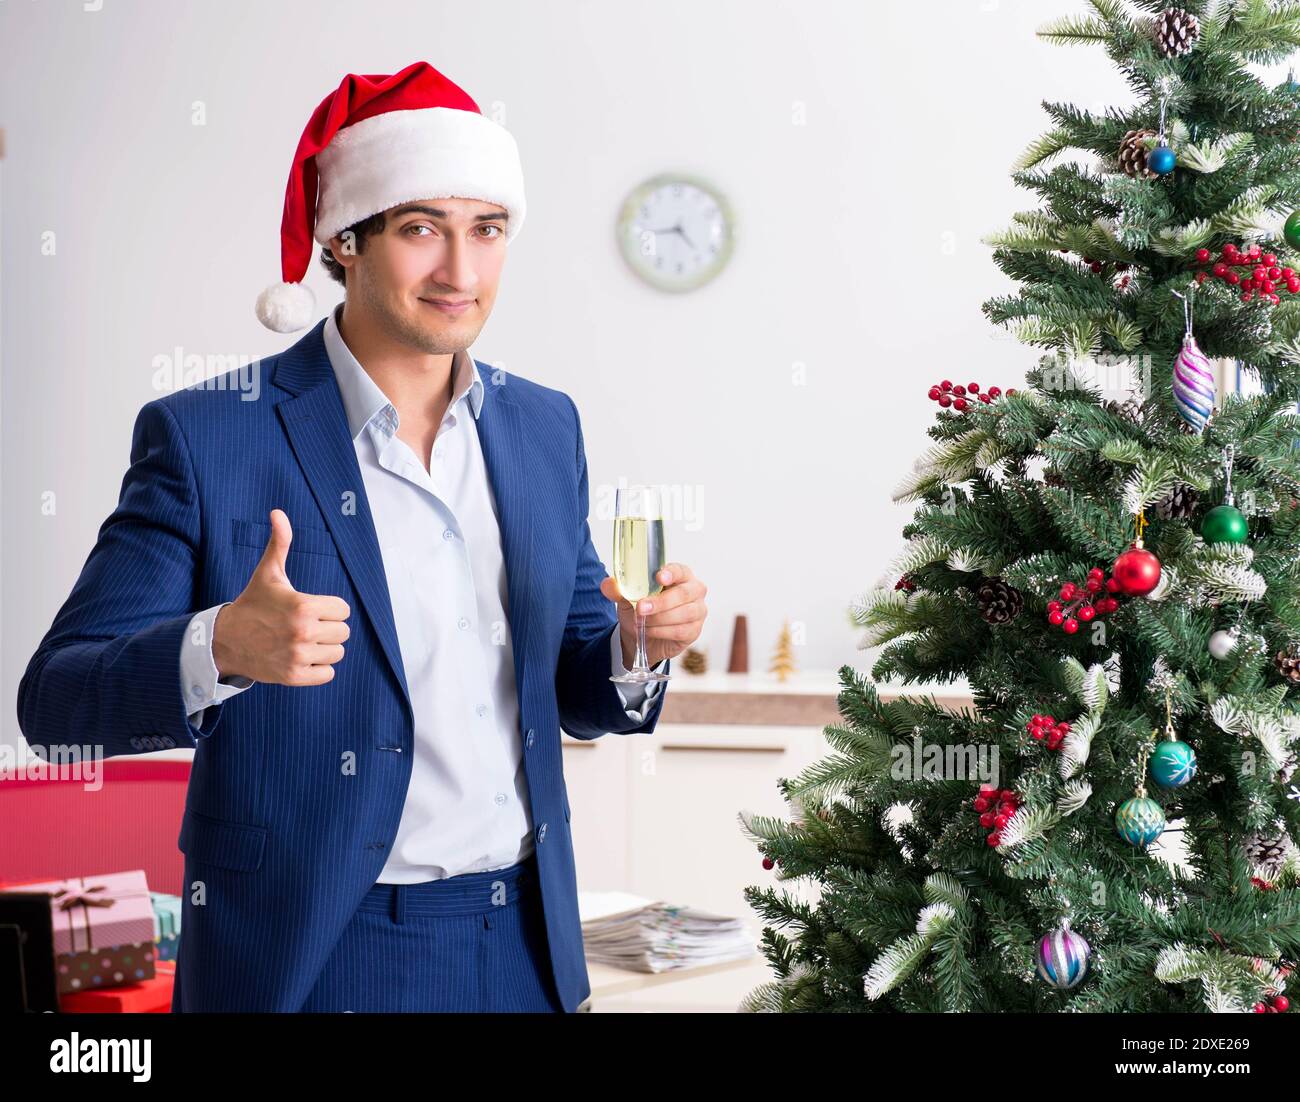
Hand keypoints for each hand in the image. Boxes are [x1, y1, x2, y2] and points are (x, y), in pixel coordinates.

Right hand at [212, 508, 350, 685]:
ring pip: (338, 653)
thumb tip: (278, 512)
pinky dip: (318, 668)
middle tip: (306, 625)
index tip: (311, 607)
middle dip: (328, 628)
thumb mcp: (268, 573)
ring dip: (324, 648)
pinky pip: (327, 674)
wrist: (225, 640)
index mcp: (303, 606)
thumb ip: (280, 543)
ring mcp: (298, 656)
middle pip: (343, 632)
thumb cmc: (253, 604)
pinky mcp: (294, 676)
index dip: (329, 608)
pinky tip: (302, 657)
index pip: (343, 610)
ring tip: (304, 641)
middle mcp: (303, 632)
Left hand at [600, 563, 706, 668]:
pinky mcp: (694, 630)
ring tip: (641, 623)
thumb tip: (608, 584)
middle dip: (661, 602)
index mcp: (680, 575)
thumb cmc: (640, 610)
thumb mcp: (626, 598)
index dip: (671, 573)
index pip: (680, 570)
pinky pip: (681, 630)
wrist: (642, 635)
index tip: (659, 577)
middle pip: (683, 593)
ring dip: (659, 619)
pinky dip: (662, 632)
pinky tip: (649, 631)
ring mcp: (697, 610)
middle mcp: (694, 590)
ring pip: (683, 614)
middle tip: (641, 608)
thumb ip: (618, 589)